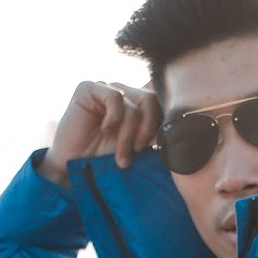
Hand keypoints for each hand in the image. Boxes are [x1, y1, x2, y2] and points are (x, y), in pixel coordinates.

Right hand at [39, 81, 161, 183]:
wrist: (75, 170)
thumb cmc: (106, 161)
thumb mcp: (138, 149)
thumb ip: (156, 136)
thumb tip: (182, 129)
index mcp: (137, 105)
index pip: (161, 100)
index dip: (165, 121)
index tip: (159, 146)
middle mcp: (124, 94)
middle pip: (152, 100)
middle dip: (149, 130)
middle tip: (140, 152)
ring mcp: (107, 89)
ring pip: (134, 105)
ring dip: (129, 135)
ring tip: (121, 156)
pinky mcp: (89, 88)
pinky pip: (115, 97)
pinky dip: (114, 118)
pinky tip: (104, 130)